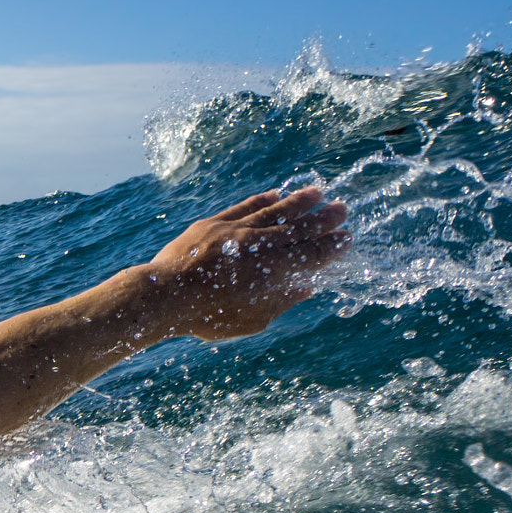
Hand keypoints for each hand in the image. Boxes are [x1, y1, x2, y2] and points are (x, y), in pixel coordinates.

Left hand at [143, 187, 350, 340]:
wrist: (165, 296)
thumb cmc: (208, 316)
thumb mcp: (252, 319)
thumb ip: (282, 301)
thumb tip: (308, 287)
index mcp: (271, 272)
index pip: (310, 255)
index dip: (330, 247)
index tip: (346, 239)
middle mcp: (257, 245)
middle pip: (297, 229)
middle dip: (322, 220)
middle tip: (342, 210)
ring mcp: (235, 230)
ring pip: (274, 212)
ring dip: (298, 203)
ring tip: (318, 193)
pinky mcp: (213, 224)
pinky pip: (243, 208)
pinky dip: (262, 201)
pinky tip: (276, 195)